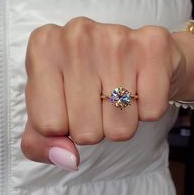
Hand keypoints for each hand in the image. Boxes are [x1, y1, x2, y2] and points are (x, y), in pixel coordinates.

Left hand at [21, 17, 193, 169]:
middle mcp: (76, 36)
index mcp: (43, 48)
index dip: (63, 128)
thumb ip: (40, 143)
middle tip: (99, 103)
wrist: (142, 56)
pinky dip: (147, 111)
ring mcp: (116, 38)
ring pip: (119, 128)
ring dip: (121, 123)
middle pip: (84, 131)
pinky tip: (141, 88)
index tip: (71, 106)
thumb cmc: (88, 85)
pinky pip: (150, 113)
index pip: (48, 126)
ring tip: (120, 95)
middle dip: (94, 129)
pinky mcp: (153, 46)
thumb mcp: (50, 111)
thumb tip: (68, 158)